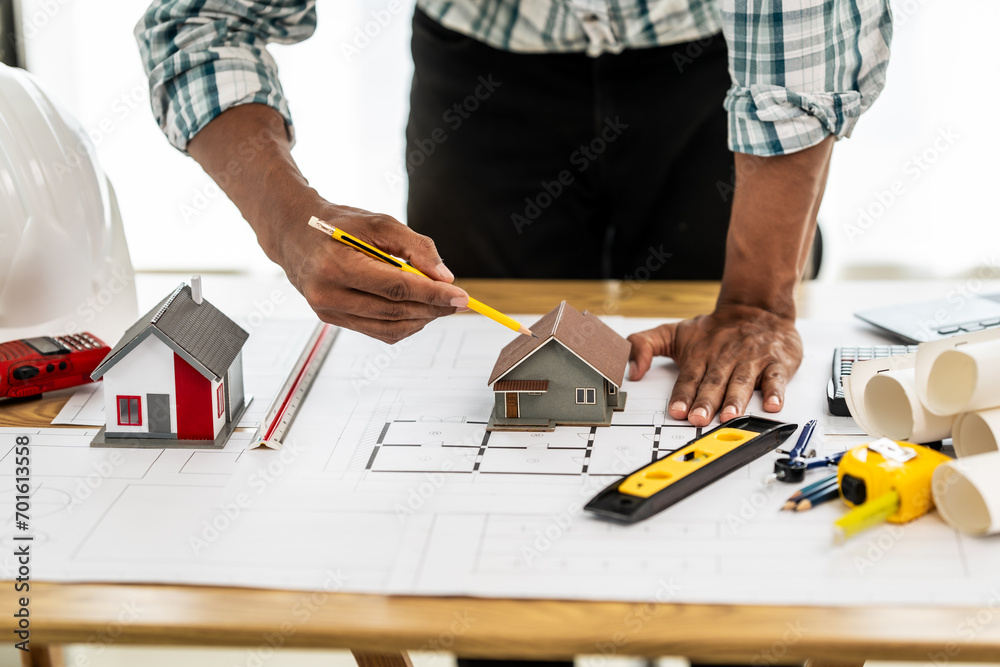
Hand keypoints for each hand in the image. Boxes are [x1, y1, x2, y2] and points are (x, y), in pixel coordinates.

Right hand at [275, 199, 468, 343]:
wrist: (294, 233)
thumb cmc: (338, 224)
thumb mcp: (379, 222)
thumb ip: (415, 246)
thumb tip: (444, 277)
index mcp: (337, 265)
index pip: (396, 288)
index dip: (433, 294)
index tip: (461, 297)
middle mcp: (328, 294)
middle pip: (394, 311)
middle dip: (432, 308)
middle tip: (458, 302)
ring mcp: (328, 311)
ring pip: (388, 328)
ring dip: (421, 319)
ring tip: (439, 305)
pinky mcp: (332, 319)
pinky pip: (377, 331)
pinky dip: (403, 324)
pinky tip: (417, 310)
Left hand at [626, 304, 802, 426]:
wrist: (757, 307)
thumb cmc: (714, 329)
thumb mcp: (674, 332)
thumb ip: (644, 345)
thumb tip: (631, 369)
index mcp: (700, 355)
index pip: (689, 377)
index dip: (683, 394)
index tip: (677, 410)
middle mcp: (724, 359)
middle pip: (713, 382)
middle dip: (706, 401)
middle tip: (698, 418)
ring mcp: (751, 361)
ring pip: (742, 381)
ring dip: (736, 400)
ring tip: (729, 416)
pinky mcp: (776, 362)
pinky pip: (776, 377)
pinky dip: (775, 391)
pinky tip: (772, 405)